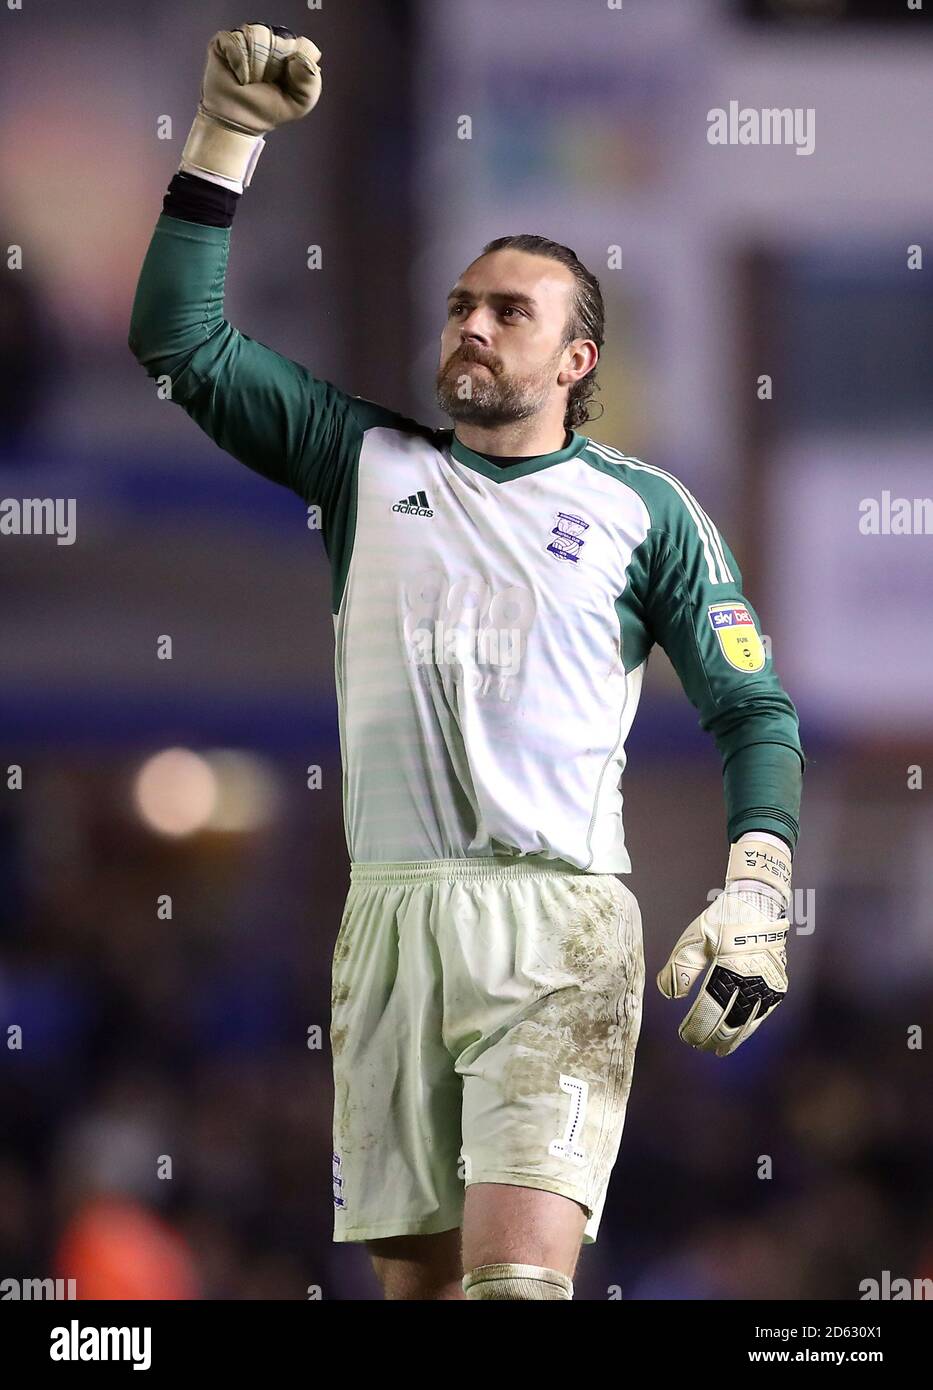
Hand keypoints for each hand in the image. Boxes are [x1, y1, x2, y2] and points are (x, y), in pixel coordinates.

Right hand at [180, 23, 322, 192]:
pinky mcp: (226, 41)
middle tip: (266, 82)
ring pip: (257, 35)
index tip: (286, 81)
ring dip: (255, 64)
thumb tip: (299, 60)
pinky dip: (238, 60)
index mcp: (290, 52)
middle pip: (280, 38)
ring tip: (251, 79)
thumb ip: (311, 82)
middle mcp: (270, 40)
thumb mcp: (301, 102)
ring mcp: (248, 38)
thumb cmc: (269, 110)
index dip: (295, 62)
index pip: (301, 45)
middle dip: (274, 65)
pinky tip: (239, 75)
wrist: (240, 122)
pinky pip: (235, 39)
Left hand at [656, 834, 791, 1055]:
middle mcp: (752, 981)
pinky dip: (750, 1025)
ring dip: (734, 1037)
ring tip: (720, 1049)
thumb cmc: (724, 919)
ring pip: (750, 1021)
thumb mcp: (696, 938)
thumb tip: (668, 994)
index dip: (697, 1027)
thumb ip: (681, 967)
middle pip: (731, 1020)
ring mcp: (768, 984)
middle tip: (699, 1046)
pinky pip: (763, 1012)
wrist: (760, 903)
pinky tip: (740, 1032)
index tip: (685, 1036)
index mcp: (729, 969)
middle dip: (714, 1037)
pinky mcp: (777, 984)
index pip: (710, 1009)